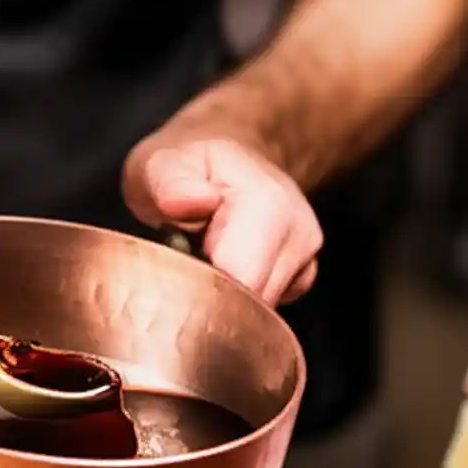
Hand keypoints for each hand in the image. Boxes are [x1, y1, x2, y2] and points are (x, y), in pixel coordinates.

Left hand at [123, 115, 322, 305]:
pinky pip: (265, 311)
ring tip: (202, 260)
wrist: (232, 153)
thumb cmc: (193, 162)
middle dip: (210, 299)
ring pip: (259, 314)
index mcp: (269, 206)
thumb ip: (168, 182)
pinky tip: (223, 267)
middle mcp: (299, 234)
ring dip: (224, 299)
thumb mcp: (162, 160)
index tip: (173, 279)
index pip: (239, 285)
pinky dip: (240, 300)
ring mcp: (306, 257)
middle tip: (182, 265)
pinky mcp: (302, 276)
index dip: (200, 294)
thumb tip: (183, 201)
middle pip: (252, 307)